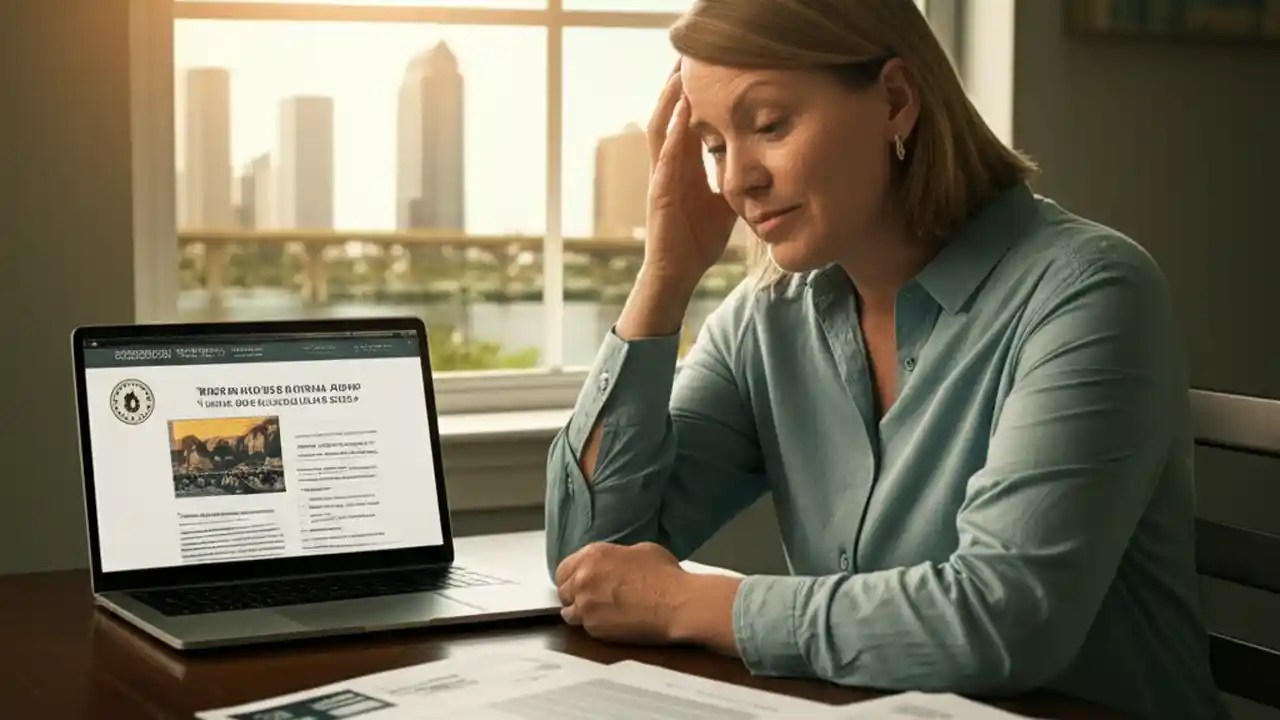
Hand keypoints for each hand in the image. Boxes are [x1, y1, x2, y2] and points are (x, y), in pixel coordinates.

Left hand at [555, 541, 687, 644]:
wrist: (676, 604)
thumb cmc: (665, 576)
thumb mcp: (641, 550)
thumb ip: (617, 556)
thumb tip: (615, 564)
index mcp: (593, 555)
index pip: (564, 569)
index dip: (572, 577)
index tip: (580, 583)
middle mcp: (583, 578)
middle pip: (563, 591)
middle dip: (574, 595)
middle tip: (591, 599)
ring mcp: (586, 605)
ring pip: (569, 613)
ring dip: (580, 613)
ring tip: (599, 614)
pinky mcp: (594, 628)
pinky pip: (585, 629)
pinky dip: (594, 627)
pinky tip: (610, 623)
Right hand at [643, 59, 738, 288]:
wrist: (677, 274)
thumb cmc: (697, 241)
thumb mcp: (725, 204)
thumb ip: (734, 182)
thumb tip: (759, 169)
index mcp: (682, 168)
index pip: (684, 122)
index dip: (691, 96)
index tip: (705, 71)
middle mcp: (668, 167)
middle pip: (667, 115)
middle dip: (676, 87)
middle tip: (689, 59)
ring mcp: (661, 178)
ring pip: (660, 128)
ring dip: (670, 100)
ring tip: (681, 74)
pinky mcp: (660, 194)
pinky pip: (665, 157)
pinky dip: (674, 132)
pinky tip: (684, 112)